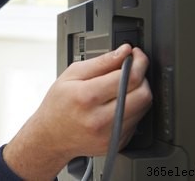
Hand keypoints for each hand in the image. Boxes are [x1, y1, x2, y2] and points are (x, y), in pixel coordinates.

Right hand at [3, 44, 151, 179]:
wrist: (50, 136)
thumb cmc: (58, 104)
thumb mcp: (71, 74)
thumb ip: (100, 62)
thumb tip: (123, 51)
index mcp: (87, 96)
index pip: (128, 77)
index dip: (138, 62)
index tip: (137, 55)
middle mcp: (100, 118)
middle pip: (143, 94)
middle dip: (142, 76)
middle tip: (133, 69)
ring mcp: (110, 134)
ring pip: (144, 108)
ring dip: (139, 92)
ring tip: (122, 87)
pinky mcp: (117, 143)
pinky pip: (137, 120)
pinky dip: (132, 108)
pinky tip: (117, 104)